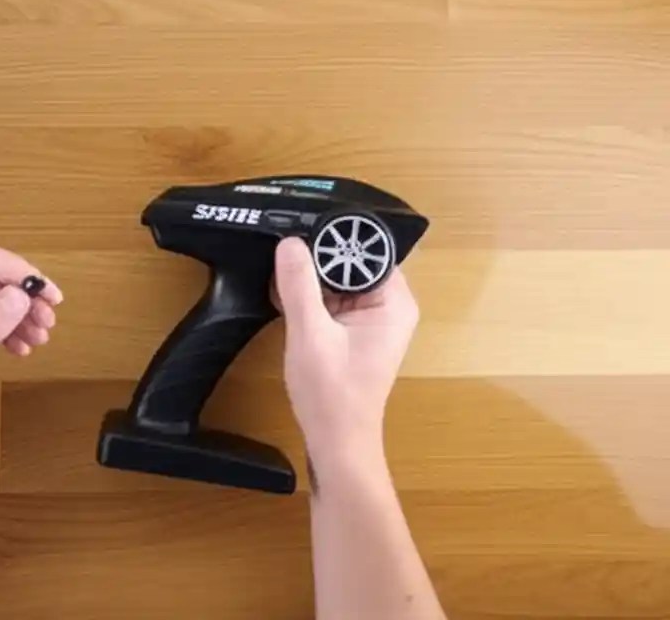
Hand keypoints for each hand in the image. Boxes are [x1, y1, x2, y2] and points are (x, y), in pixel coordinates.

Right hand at [272, 237, 418, 461]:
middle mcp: (389, 305)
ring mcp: (371, 319)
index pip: (367, 251)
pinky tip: (283, 296)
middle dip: (317, 256)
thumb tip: (290, 242)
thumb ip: (300, 286)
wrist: (337, 442)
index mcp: (394, 302)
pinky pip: (330, 299)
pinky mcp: (353, 332)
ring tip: (278, 271)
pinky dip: (308, 297)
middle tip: (280, 247)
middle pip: (351, 262)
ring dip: (309, 277)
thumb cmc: (332, 393)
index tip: (298, 230)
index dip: (333, 238)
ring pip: (337, 280)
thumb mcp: (310, 334)